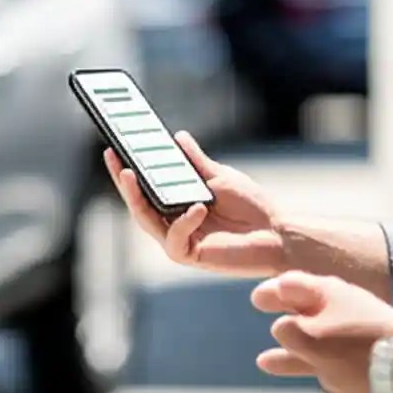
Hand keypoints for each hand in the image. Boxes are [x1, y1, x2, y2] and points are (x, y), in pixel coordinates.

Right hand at [105, 131, 286, 277]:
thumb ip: (196, 162)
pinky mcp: (191, 255)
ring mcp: (181, 240)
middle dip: (123, 181)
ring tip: (130, 174)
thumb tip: (177, 137)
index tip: (114, 147)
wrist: (278, 233)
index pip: (145, 186)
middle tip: (115, 158)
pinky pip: (175, 240)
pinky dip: (183, 222)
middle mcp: (173, 222)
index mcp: (177, 203)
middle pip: (139, 203)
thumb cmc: (251, 206)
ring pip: (147, 221)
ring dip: (136, 198)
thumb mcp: (220, 177)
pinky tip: (198, 206)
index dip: (127, 169)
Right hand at [252, 271, 392, 392]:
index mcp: (329, 293)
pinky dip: (299, 362)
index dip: (273, 288)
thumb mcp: (312, 338)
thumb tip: (280, 327)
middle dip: (281, 304)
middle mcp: (338, 309)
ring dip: (288, 341)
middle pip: (302, 304)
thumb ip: (289, 330)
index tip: (257, 297)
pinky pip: (320, 358)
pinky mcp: (353, 361)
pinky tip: (278, 367)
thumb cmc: (358, 350)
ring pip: (309, 335)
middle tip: (259, 300)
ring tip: (266, 359)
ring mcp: (347, 336)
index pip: (292, 283)